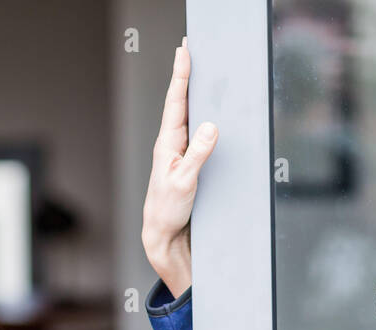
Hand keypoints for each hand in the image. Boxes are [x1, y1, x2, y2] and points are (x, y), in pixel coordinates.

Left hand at [141, 38, 218, 298]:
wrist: (163, 234)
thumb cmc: (167, 210)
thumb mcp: (185, 182)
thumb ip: (197, 154)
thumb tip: (211, 126)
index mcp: (167, 143)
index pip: (176, 102)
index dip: (181, 75)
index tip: (184, 51)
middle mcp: (171, 143)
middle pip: (181, 102)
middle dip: (186, 75)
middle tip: (189, 48)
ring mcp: (179, 152)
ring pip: (188, 115)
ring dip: (194, 92)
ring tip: (198, 69)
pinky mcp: (188, 162)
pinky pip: (196, 132)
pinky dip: (201, 115)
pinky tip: (208, 108)